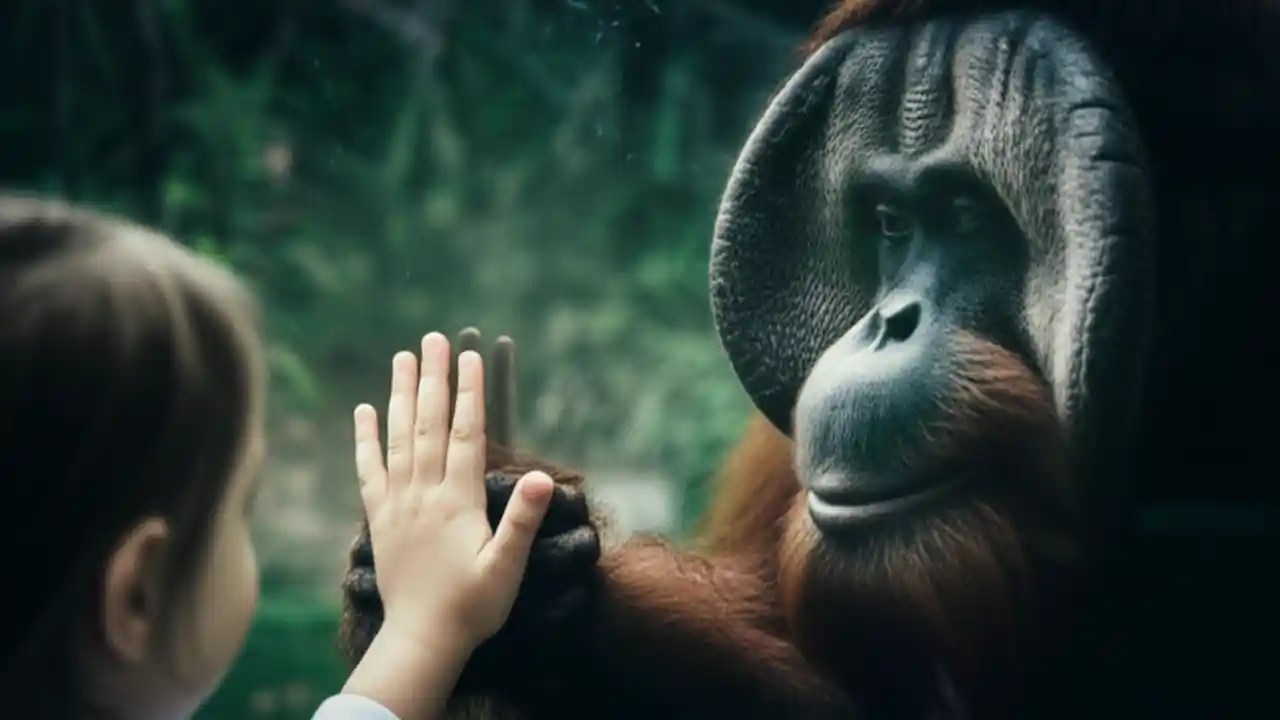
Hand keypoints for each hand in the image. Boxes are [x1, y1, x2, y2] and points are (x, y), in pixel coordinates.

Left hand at [354, 332, 553, 654]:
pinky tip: (365, 409)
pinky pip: (368, 469)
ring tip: (402, 357)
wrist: (422, 639)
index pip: (464, 435)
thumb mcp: (506, 567)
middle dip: (433, 378)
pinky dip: (365, 437)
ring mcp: (397, 504)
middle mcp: (423, 494)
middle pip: (429, 424)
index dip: (468, 393)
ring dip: (401, 395)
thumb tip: (541, 477)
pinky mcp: (379, 519)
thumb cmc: (473, 606)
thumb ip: (520, 521)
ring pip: (398, 438)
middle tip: (434, 338)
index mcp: (457, 501)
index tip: (470, 356)